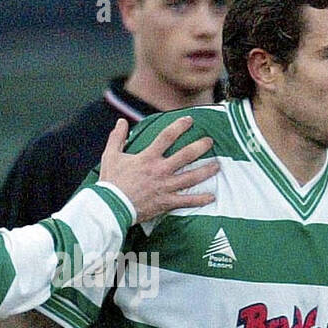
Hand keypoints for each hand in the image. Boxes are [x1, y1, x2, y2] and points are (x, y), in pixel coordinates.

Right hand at [98, 116, 217, 223]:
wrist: (110, 207)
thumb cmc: (110, 182)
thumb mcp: (110, 156)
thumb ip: (117, 137)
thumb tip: (121, 122)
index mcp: (148, 157)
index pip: (167, 136)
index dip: (180, 126)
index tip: (190, 120)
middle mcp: (160, 170)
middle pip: (186, 155)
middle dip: (200, 146)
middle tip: (210, 141)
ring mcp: (165, 187)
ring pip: (191, 177)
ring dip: (206, 170)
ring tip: (217, 165)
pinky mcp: (166, 202)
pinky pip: (187, 201)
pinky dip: (200, 199)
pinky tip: (212, 197)